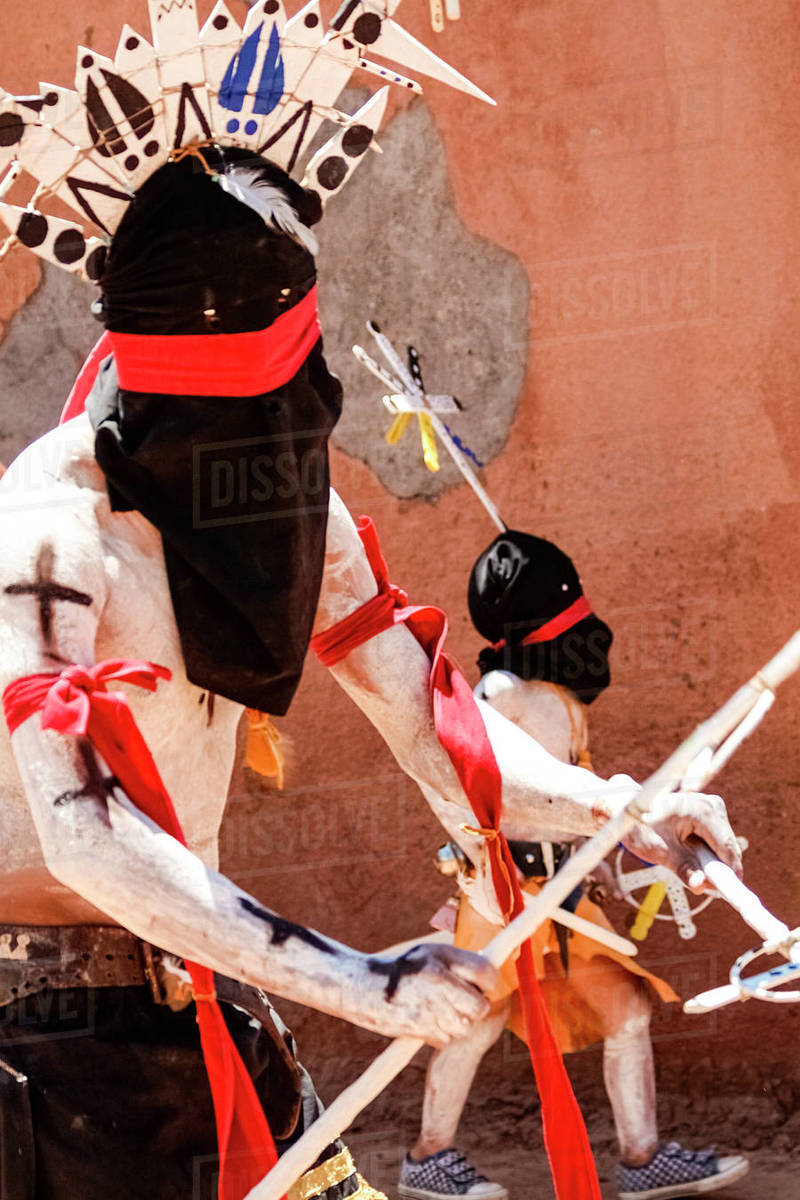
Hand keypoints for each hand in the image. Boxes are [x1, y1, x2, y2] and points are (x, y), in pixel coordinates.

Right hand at [360, 943, 497, 1046]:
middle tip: (463, 1001)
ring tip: (439, 1009)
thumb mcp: (430, 953)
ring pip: (465, 1026)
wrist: (365, 987)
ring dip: (458, 1023)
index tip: (483, 986)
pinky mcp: (420, 1028)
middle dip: (475, 1008)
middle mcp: (437, 980)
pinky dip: (441, 1034)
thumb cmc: (403, 970)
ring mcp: (429, 1006)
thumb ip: (459, 962)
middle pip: (480, 1007)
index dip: (488, 983)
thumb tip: (491, 976)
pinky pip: (447, 1039)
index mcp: (441, 957)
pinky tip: (426, 1019)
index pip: (486, 973)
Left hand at [622, 789, 742, 892]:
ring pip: (723, 844)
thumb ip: (683, 868)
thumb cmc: (640, 826)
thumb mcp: (659, 850)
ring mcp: (711, 807)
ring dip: (711, 860)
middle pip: (727, 846)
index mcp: (701, 810)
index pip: (727, 846)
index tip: (731, 893)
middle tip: (700, 884)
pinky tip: (688, 855)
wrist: (628, 810)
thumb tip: (700, 885)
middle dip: (718, 867)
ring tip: (688, 867)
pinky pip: (716, 839)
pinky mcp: (708, 813)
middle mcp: (711, 804)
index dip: (731, 872)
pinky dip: (706, 852)